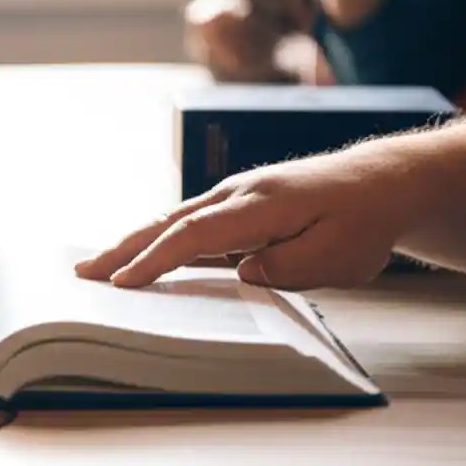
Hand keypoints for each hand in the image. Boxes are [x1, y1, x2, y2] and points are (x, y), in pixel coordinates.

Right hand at [76, 140, 434, 290]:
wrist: (382, 182)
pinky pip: (188, 222)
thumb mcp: (339, 256)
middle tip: (83, 272)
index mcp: (260, 205)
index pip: (196, 235)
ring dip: (133, 242)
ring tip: (97, 266)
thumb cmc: (362, 222)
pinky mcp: (237, 203)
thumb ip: (289, 267)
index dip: (157, 260)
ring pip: (174, 219)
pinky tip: (140, 253)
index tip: (123, 283)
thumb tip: (242, 273)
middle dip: (123, 248)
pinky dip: (157, 237)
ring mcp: (234, 195)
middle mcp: (238, 194)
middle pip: (170, 222)